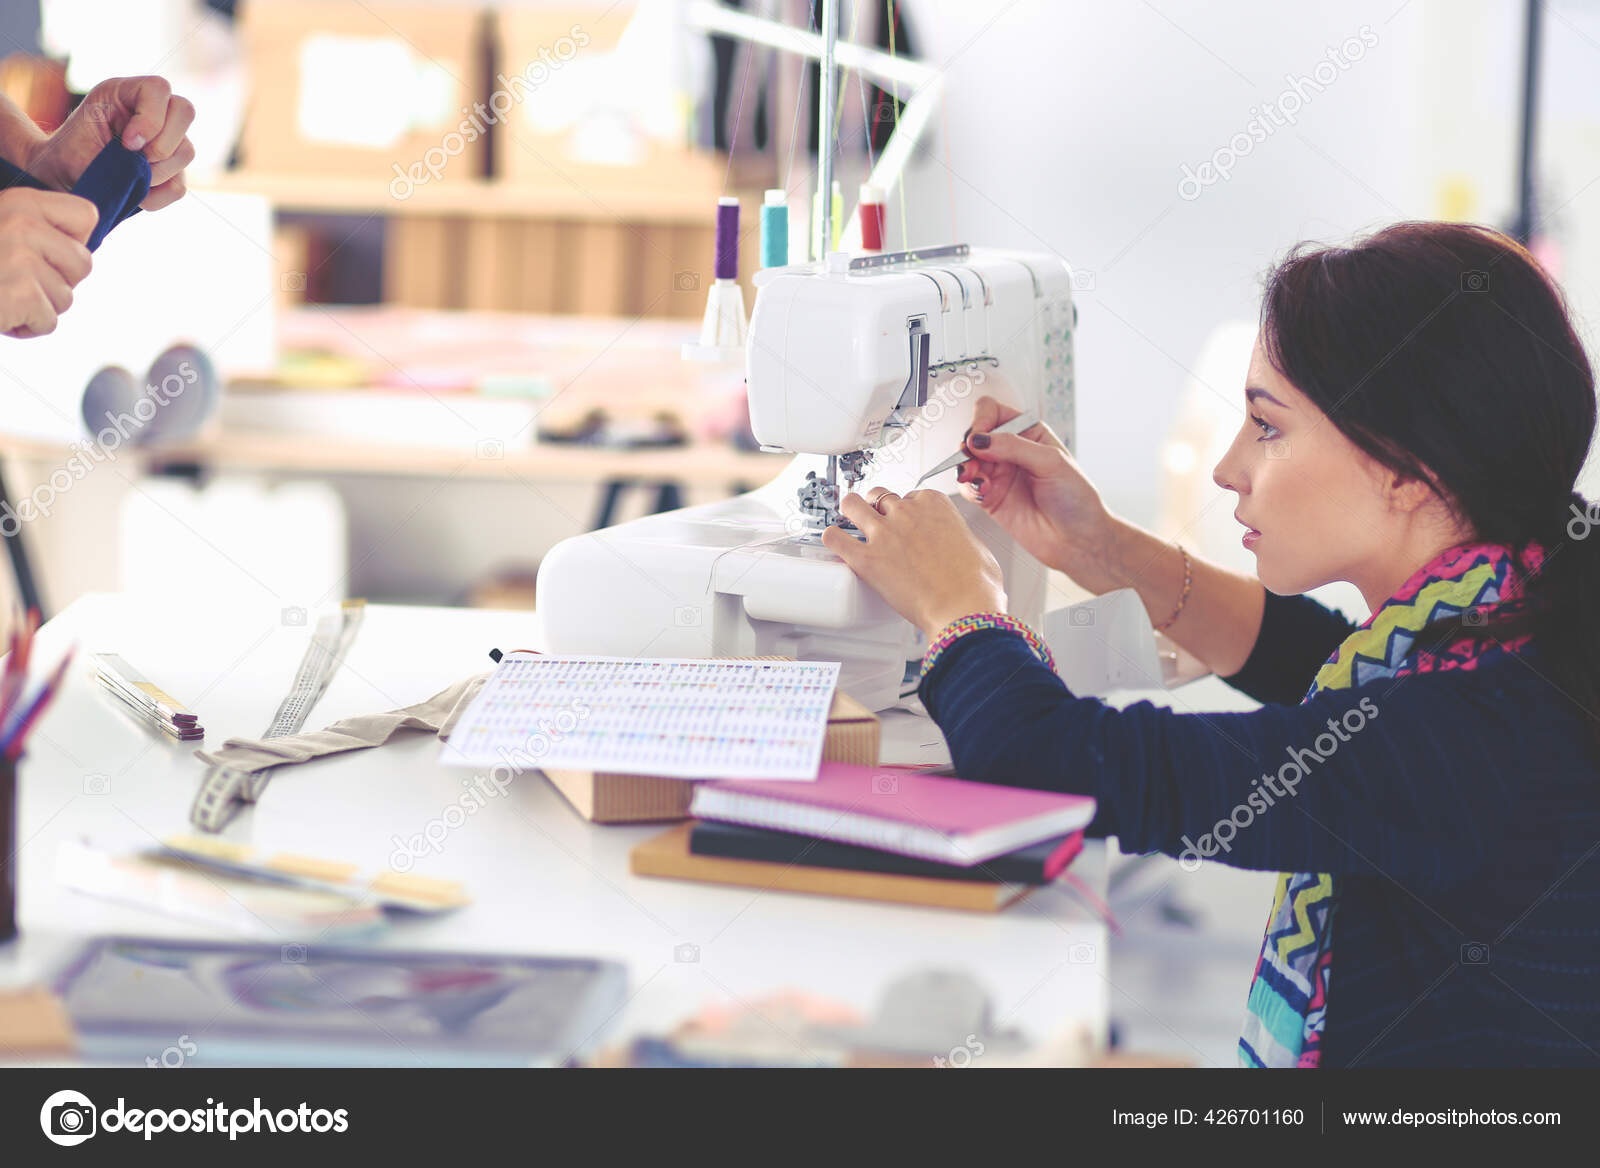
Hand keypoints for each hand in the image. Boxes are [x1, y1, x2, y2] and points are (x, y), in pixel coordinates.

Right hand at [0, 188, 95, 337]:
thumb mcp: (4, 234)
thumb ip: (39, 234)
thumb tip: (83, 253)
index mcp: (19, 201)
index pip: (87, 216)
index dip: (72, 242)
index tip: (42, 253)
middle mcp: (21, 223)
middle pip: (84, 263)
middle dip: (56, 282)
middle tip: (16, 280)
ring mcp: (20, 258)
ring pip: (66, 297)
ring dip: (38, 306)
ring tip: (4, 294)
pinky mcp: (21, 293)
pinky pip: (49, 322)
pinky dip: (26, 327)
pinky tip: (1, 313)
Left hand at [25, 76, 194, 210]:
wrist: (68, 174)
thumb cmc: (72, 148)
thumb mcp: (87, 129)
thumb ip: (122, 141)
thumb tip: (149, 163)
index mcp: (130, 92)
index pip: (159, 89)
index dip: (150, 119)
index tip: (127, 142)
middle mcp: (157, 112)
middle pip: (185, 111)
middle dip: (161, 144)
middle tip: (135, 158)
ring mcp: (170, 142)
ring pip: (186, 152)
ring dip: (157, 171)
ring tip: (129, 177)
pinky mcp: (173, 172)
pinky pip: (179, 187)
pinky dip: (156, 196)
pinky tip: (136, 192)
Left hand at [820, 487, 1006, 638]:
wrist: (964, 609)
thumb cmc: (975, 586)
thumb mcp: (979, 550)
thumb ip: (961, 540)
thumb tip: (959, 547)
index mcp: (936, 505)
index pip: (912, 495)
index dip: (907, 510)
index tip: (906, 521)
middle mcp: (907, 513)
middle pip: (881, 496)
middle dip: (877, 506)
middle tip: (877, 521)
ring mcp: (884, 533)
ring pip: (853, 505)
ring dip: (850, 511)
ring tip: (848, 521)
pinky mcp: (866, 559)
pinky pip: (835, 538)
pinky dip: (832, 538)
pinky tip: (834, 541)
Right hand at [955, 395, 1113, 573]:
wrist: (1077, 540)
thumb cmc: (1076, 499)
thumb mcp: (1051, 462)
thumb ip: (1013, 446)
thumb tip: (979, 439)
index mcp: (1028, 433)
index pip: (992, 412)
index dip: (981, 420)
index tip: (979, 438)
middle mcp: (1010, 450)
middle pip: (974, 436)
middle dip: (968, 447)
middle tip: (972, 462)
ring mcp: (999, 474)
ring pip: (966, 461)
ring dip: (965, 468)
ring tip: (976, 480)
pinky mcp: (990, 498)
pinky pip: (967, 487)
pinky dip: (968, 488)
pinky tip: (982, 493)